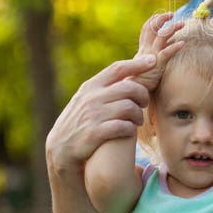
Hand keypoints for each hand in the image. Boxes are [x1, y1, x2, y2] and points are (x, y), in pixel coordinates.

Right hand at [46, 55, 156, 175]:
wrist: (59, 151)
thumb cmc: (80, 123)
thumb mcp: (86, 100)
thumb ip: (104, 88)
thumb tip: (131, 72)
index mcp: (90, 87)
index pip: (117, 69)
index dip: (137, 64)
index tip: (152, 61)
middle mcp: (90, 98)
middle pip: (129, 87)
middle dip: (143, 95)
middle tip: (144, 103)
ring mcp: (92, 116)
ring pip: (129, 107)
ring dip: (139, 115)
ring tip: (137, 121)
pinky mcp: (94, 134)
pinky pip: (123, 126)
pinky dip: (131, 129)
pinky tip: (130, 131)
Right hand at [132, 12, 184, 91]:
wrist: (129, 95)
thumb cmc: (139, 84)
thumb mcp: (144, 68)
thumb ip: (153, 59)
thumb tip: (165, 50)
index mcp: (142, 51)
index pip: (145, 31)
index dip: (153, 21)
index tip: (160, 14)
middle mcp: (145, 51)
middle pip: (151, 29)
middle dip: (161, 19)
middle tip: (171, 14)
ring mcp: (150, 57)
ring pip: (161, 37)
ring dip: (172, 29)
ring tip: (182, 23)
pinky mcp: (156, 66)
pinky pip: (166, 53)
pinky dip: (174, 47)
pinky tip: (182, 44)